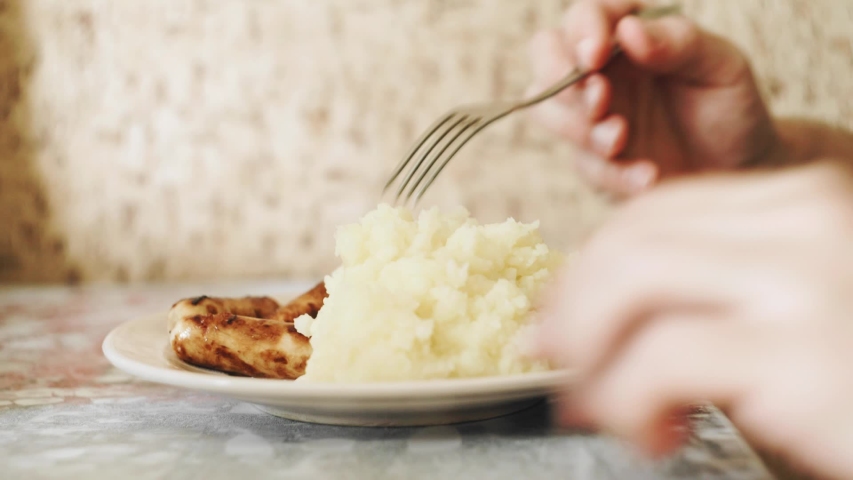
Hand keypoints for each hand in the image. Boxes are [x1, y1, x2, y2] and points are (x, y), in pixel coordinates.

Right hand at [527, 0, 779, 196]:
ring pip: (546, 110)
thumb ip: (678, 43)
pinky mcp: (593, 158)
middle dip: (560, 79)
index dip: (581, 32)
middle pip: (545, 55)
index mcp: (627, 33)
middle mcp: (599, 69)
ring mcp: (590, 114)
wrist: (739, 165)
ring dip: (578, 127)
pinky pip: (583, 164)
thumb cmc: (729, 104)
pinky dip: (612, 173)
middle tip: (599, 101)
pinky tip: (648, 176)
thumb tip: (628, 30)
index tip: (594, 57)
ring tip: (622, 140)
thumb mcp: (720, 65)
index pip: (584, 17)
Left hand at [535, 160, 852, 478]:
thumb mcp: (797, 307)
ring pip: (629, 286)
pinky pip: (658, 362)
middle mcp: (805, 222)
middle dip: (572, 305)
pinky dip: (625, 402)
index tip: (564, 312)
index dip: (592, 264)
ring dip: (588, 353)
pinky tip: (651, 434)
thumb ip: (720, 290)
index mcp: (803, 202)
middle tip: (555, 357)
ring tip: (595, 404)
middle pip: (632, 241)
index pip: (659, 212)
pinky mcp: (801, 352)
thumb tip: (598, 313)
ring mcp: (804, 281)